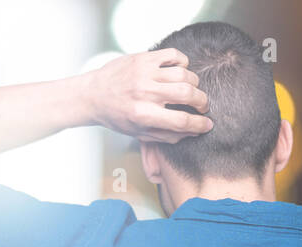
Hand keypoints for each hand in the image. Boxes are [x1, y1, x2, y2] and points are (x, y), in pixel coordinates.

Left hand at [82, 48, 211, 142]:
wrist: (93, 95)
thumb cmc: (116, 116)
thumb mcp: (138, 132)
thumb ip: (166, 135)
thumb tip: (192, 132)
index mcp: (143, 115)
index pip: (182, 121)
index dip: (200, 124)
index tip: (208, 123)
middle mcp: (144, 93)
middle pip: (187, 94)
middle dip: (202, 102)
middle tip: (202, 105)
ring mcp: (144, 73)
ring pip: (184, 74)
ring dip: (194, 83)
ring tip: (191, 89)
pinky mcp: (143, 58)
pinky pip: (174, 55)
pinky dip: (183, 62)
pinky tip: (180, 71)